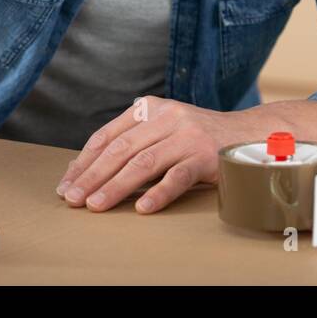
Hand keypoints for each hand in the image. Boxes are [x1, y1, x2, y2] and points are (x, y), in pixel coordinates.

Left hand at [55, 97, 276, 214]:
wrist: (249, 135)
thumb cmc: (197, 140)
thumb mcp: (163, 131)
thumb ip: (132, 144)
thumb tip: (84, 171)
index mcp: (149, 109)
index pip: (108, 136)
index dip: (84, 161)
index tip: (67, 184)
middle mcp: (167, 117)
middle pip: (121, 149)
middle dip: (92, 176)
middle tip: (73, 199)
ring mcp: (187, 136)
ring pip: (143, 163)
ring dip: (115, 186)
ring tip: (96, 205)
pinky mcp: (206, 156)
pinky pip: (177, 176)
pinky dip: (159, 193)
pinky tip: (143, 208)